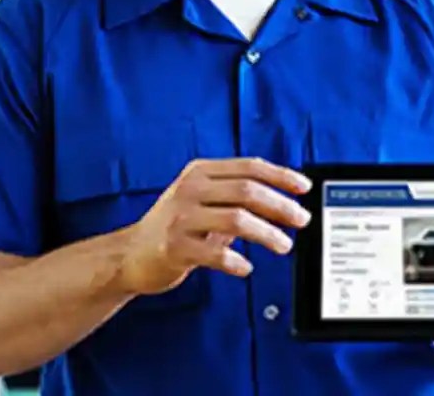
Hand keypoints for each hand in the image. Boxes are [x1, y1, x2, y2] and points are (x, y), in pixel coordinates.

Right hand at [117, 158, 312, 295]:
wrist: (130, 255)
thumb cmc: (175, 227)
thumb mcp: (204, 200)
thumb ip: (237, 196)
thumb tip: (286, 200)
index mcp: (200, 173)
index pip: (249, 167)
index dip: (281, 176)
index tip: (304, 188)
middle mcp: (190, 190)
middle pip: (247, 191)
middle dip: (281, 206)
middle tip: (301, 220)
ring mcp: (180, 218)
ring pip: (237, 219)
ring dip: (267, 233)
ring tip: (284, 245)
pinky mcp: (174, 247)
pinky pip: (214, 253)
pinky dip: (236, 261)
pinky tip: (247, 267)